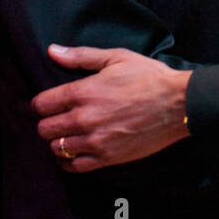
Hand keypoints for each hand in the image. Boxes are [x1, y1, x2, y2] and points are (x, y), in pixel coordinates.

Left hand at [32, 45, 191, 172]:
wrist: (178, 104)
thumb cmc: (149, 77)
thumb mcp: (116, 58)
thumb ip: (81, 56)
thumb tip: (52, 51)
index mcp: (84, 91)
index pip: (42, 104)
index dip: (41, 104)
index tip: (48, 104)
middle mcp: (85, 118)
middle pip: (45, 129)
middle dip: (48, 123)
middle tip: (58, 119)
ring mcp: (96, 141)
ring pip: (57, 148)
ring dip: (58, 142)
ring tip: (68, 135)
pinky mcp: (108, 158)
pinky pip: (75, 166)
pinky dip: (69, 161)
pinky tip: (74, 152)